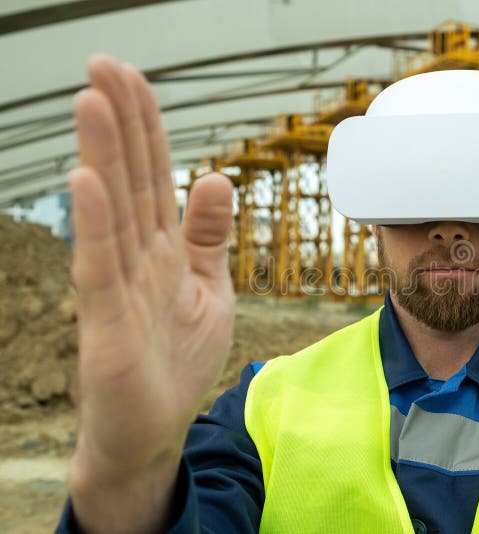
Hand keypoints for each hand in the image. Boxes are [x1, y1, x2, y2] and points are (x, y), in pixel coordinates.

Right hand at [68, 56, 233, 532]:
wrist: (155, 429)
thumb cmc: (176, 358)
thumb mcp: (208, 288)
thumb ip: (208, 236)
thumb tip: (215, 178)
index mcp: (162, 249)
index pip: (154, 176)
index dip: (147, 127)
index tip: (131, 77)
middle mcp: (136, 260)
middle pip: (129, 181)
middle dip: (120, 124)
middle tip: (103, 66)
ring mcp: (119, 290)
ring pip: (112, 214)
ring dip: (103, 158)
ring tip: (91, 103)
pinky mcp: (107, 328)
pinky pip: (102, 270)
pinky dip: (96, 226)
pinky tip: (89, 183)